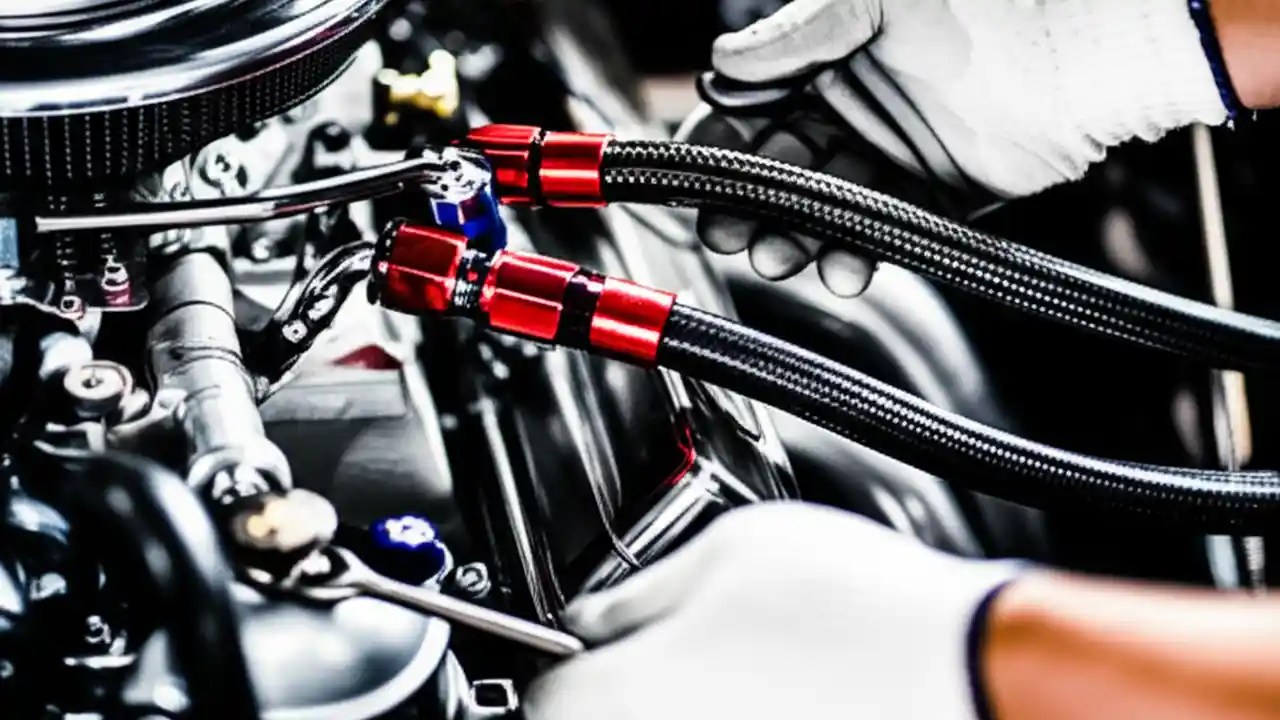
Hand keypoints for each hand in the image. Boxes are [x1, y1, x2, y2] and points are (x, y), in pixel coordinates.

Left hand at [523, 502, 1024, 719]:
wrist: (972, 677)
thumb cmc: (863, 617)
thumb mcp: (730, 548)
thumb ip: (635, 588)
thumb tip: (594, 609)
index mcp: (616, 697)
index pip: (541, 691)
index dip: (565, 653)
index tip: (588, 637)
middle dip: (621, 680)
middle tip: (675, 640)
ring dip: (677, 701)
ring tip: (741, 664)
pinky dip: (732, 714)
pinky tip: (779, 695)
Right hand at [686, 0, 1226, 294]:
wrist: (1084, 37)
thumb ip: (799, 34)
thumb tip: (722, 63)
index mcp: (826, 64)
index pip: (752, 112)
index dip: (720, 144)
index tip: (693, 174)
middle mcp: (853, 114)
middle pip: (780, 172)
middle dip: (748, 206)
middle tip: (725, 231)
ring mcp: (892, 160)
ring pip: (825, 212)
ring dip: (795, 240)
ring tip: (776, 255)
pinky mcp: (936, 200)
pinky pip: (884, 235)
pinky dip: (857, 256)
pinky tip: (840, 266)